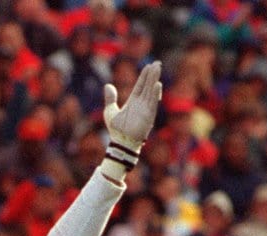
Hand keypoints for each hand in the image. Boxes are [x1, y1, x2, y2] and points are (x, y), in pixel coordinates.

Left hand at [100, 61, 161, 179]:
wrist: (120, 141)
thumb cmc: (116, 129)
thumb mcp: (110, 111)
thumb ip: (110, 98)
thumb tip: (108, 86)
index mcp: (133, 101)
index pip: (140, 85)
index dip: (145, 76)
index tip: (149, 66)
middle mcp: (141, 104)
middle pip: (148, 85)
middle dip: (152, 74)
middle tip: (157, 63)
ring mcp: (146, 109)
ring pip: (151, 91)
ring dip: (154, 80)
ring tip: (157, 68)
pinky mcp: (148, 115)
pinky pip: (153, 103)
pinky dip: (155, 94)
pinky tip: (157, 84)